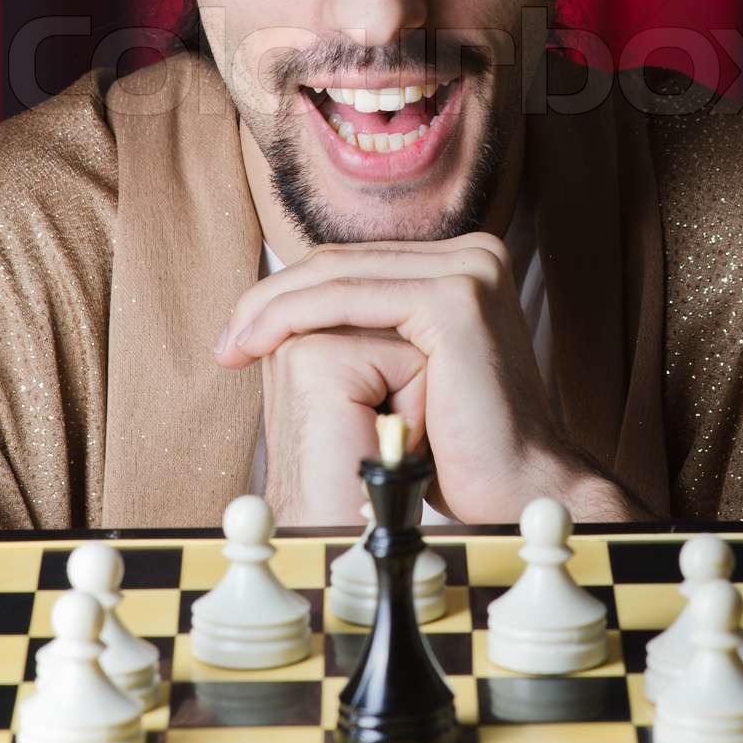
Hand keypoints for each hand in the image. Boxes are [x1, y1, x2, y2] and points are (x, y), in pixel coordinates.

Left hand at [216, 233, 644, 522]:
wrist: (517, 490)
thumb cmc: (457, 449)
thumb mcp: (402, 375)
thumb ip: (365, 334)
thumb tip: (287, 317)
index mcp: (464, 262)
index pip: (356, 263)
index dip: (290, 293)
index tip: (239, 335)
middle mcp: (474, 253)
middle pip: (344, 262)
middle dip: (272, 299)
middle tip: (225, 341)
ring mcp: (469, 269)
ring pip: (340, 276)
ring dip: (273, 307)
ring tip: (233, 345)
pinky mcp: (454, 296)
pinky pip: (350, 298)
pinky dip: (295, 316)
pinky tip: (258, 343)